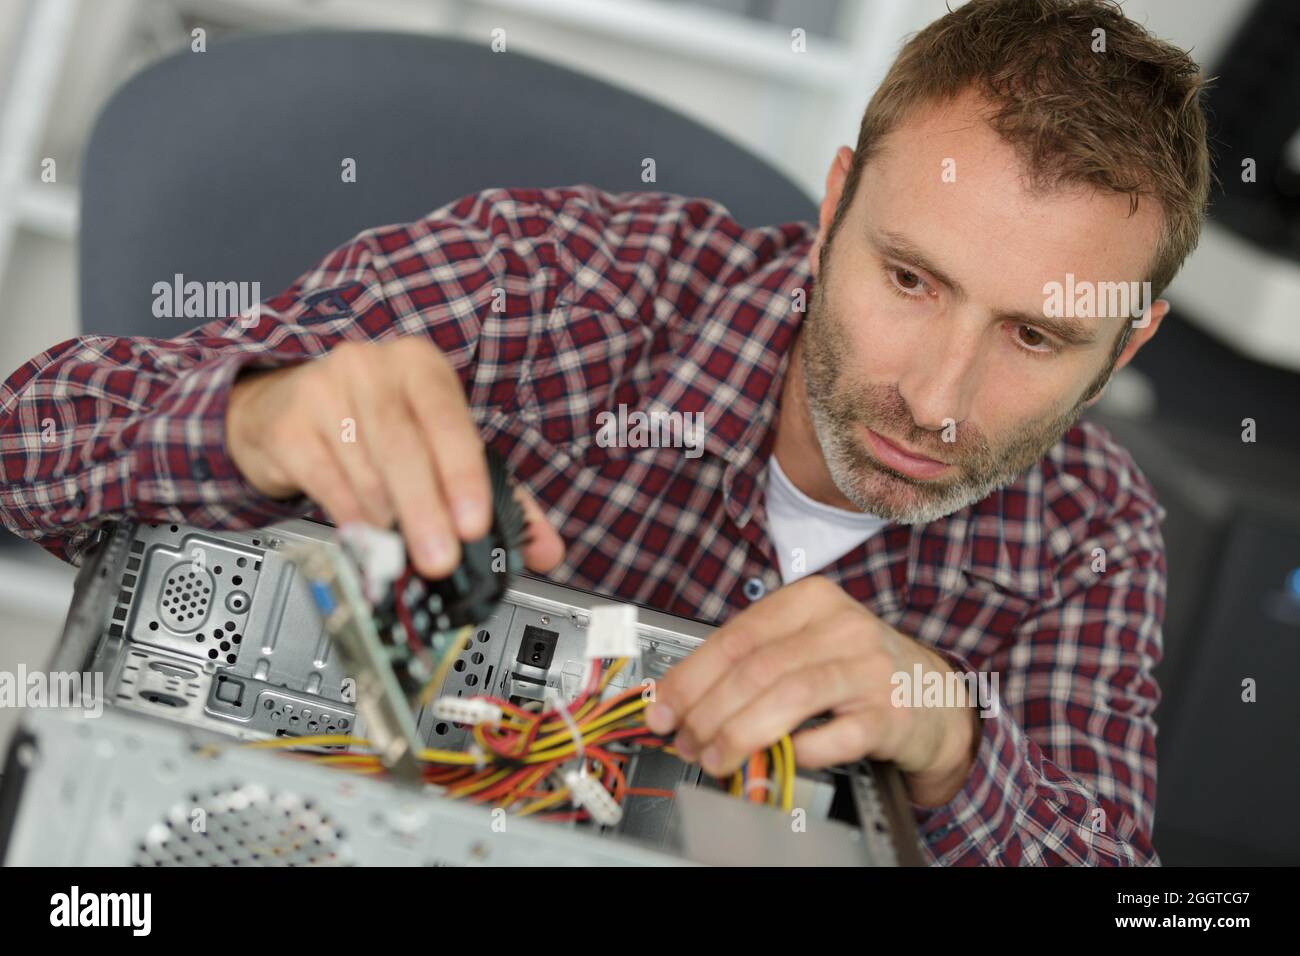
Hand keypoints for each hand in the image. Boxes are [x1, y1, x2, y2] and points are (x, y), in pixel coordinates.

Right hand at [225, 337, 563, 578]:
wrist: (284, 408)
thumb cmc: (373, 426)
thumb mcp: (436, 444)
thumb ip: (498, 494)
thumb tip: (547, 548)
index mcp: (421, 367)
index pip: (449, 418)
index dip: (463, 474)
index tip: (474, 523)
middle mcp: (371, 367)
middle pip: (404, 447)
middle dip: (427, 511)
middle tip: (442, 560)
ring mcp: (324, 391)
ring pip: (366, 472)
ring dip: (390, 522)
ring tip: (406, 551)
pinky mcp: (288, 426)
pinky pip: (326, 483)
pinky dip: (351, 517)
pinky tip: (367, 534)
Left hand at [645, 575, 980, 805]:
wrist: (935, 696)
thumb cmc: (857, 669)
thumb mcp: (805, 646)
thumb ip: (750, 663)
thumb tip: (681, 700)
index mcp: (810, 601)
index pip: (735, 637)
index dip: (691, 678)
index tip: (663, 709)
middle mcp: (842, 627)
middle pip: (756, 669)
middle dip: (708, 713)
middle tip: (687, 742)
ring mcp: (869, 669)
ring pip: (788, 697)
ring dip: (740, 734)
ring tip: (716, 758)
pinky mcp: (892, 714)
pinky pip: (834, 736)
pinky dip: (797, 751)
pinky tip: (778, 760)